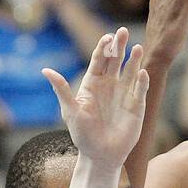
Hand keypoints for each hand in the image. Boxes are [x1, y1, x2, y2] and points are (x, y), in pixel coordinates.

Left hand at [42, 27, 148, 167]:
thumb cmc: (82, 135)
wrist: (100, 155)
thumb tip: (45, 70)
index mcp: (93, 83)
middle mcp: (110, 84)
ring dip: (134, 59)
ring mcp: (124, 93)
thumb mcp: (70, 111)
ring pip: (130, 71)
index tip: (107, 38)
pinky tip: (141, 73)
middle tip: (122, 32)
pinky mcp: (137, 105)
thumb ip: (62, 90)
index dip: (103, 47)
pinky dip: (142, 81)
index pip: (99, 59)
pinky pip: (140, 89)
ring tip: (136, 48)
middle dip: (119, 46)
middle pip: (115, 60)